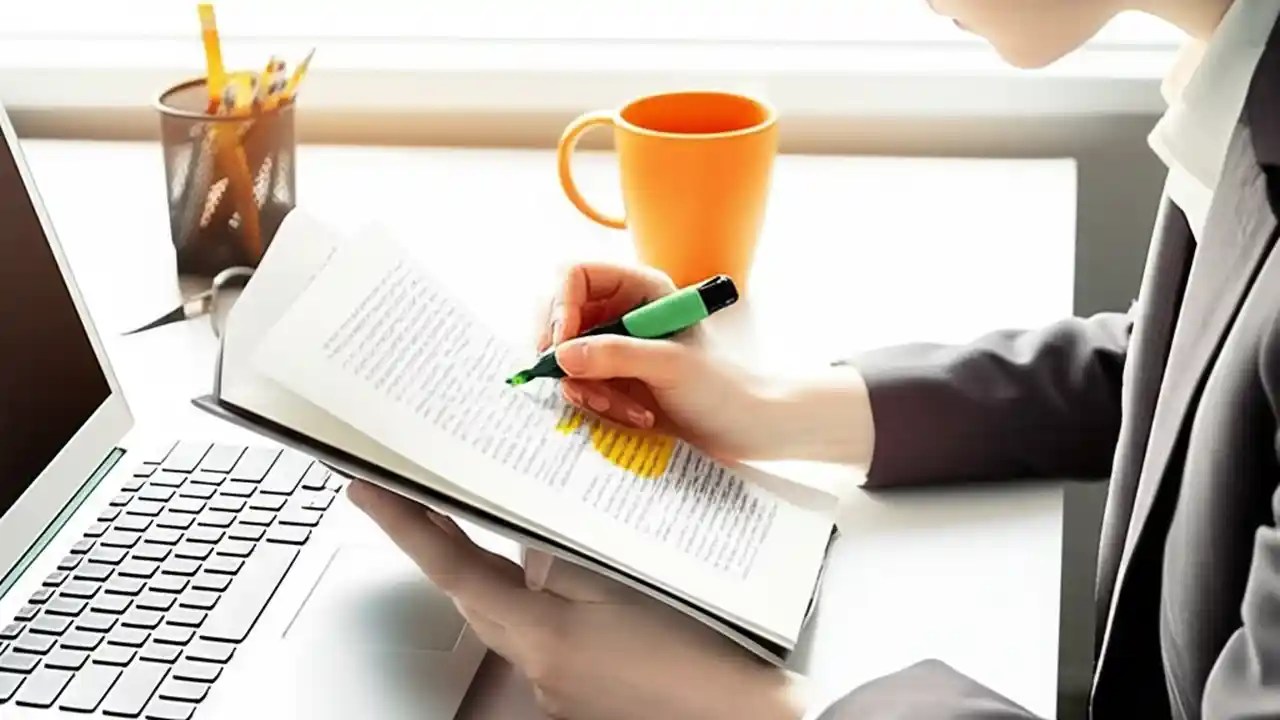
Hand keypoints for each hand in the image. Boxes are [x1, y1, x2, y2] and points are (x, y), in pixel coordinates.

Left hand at [349, 480, 810, 719]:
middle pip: (475, 594)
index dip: (403, 523)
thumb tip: (532, 525)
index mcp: (541, 637)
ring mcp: (561, 689)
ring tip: (505, 525)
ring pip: (515, 615)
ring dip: (504, 573)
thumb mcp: (630, 577)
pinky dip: (553, 604)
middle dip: (448, 542)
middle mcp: (538, 668)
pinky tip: (586, 583)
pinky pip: (553, 637)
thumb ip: (569, 549)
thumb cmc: (705, 652)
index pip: (451, 567)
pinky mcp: (587, 695)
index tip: (364, 489)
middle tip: (420, 494)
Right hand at [538, 262, 874, 466]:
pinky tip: (632, 414)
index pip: (575, 276)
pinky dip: (594, 403)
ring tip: (622, 407)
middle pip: (557, 315)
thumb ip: (617, 355)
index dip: (560, 305)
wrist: (744, 428)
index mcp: (640, 288)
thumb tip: (563, 354)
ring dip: (584, 387)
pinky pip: (577, 385)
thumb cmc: (721, 388)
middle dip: (564, 354)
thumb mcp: (670, 366)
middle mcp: (621, 311)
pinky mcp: (610, 379)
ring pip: (564, 357)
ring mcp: (612, 346)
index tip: (562, 345)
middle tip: (575, 384)